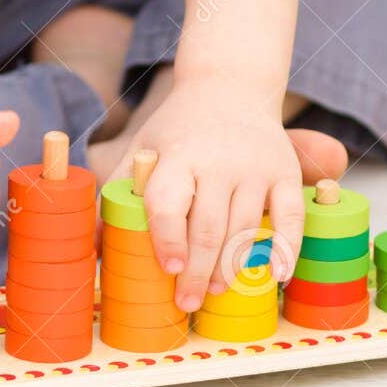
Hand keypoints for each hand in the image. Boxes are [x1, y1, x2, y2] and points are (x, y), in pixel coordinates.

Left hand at [107, 82, 304, 314]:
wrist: (230, 85)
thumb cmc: (178, 128)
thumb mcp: (143, 147)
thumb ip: (119, 193)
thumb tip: (95, 248)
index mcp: (179, 154)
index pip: (170, 202)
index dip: (167, 239)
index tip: (169, 269)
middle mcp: (220, 161)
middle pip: (209, 226)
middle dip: (198, 271)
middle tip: (187, 301)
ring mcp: (256, 167)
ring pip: (246, 228)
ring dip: (230, 267)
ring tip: (214, 290)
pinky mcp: (285, 171)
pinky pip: (292, 216)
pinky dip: (288, 249)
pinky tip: (278, 276)